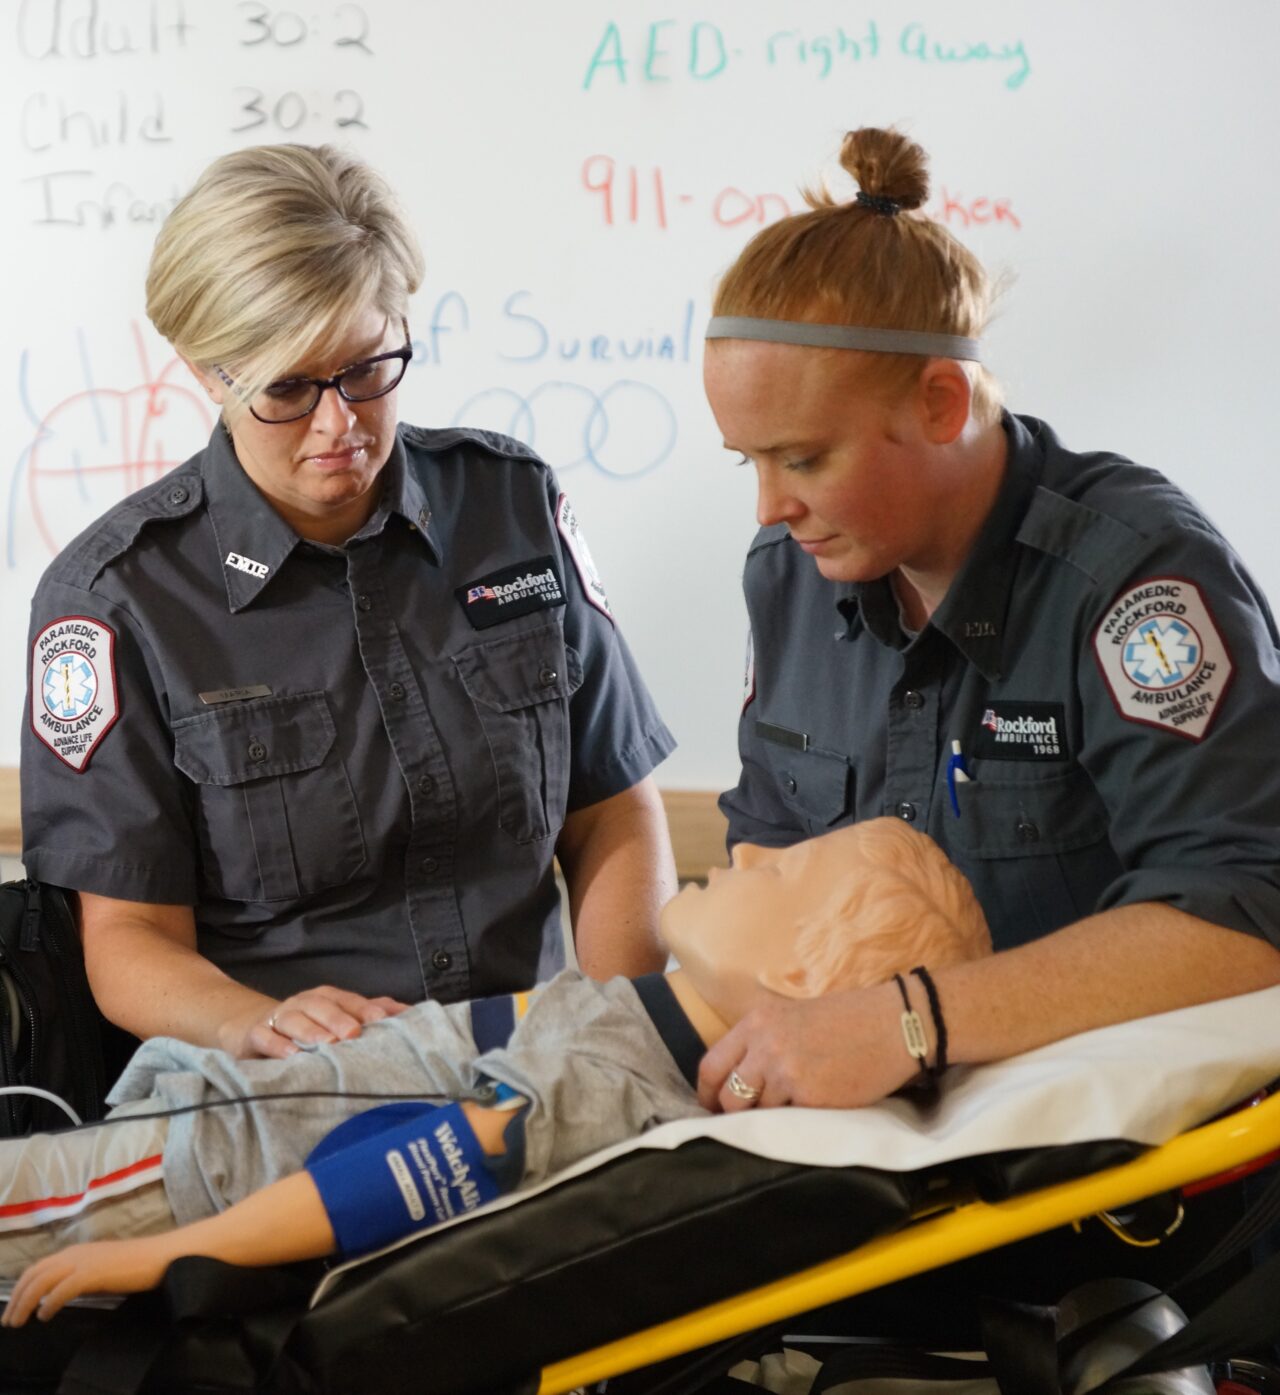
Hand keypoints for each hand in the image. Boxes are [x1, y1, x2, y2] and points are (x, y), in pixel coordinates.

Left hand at [2, 1238, 171, 1325]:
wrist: (161, 1257)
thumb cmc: (136, 1265)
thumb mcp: (101, 1268)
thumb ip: (81, 1277)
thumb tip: (60, 1295)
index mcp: (77, 1251)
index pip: (39, 1268)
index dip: (22, 1288)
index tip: (14, 1308)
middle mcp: (76, 1252)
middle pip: (35, 1273)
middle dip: (17, 1298)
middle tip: (9, 1320)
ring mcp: (84, 1260)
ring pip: (42, 1280)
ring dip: (25, 1303)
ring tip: (19, 1321)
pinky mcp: (93, 1272)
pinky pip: (62, 1289)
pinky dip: (48, 1303)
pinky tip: (45, 1315)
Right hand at [233, 986, 409, 1058]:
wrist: (253, 1029)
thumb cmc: (308, 1027)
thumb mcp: (338, 1019)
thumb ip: (372, 1014)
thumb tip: (411, 1012)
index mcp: (328, 998)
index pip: (350, 1001)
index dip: (366, 1009)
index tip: (384, 1021)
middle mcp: (305, 1003)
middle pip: (323, 1007)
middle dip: (340, 1019)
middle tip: (354, 1034)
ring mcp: (280, 1017)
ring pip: (295, 1019)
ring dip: (311, 1031)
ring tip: (326, 1044)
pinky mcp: (256, 1034)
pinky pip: (265, 1037)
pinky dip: (277, 1044)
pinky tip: (290, 1054)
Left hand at [697, 982, 917, 1112]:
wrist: (894, 1025)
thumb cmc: (848, 1019)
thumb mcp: (792, 1015)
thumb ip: (762, 1041)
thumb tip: (739, 1076)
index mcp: (757, 1022)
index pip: (711, 1065)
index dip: (707, 1093)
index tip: (712, 1107)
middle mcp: (765, 1045)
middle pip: (728, 1096)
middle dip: (733, 1114)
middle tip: (746, 1121)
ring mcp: (787, 1073)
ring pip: (758, 1114)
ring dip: (770, 1118)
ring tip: (791, 1110)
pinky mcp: (812, 1097)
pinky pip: (790, 1121)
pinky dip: (796, 1122)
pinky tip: (813, 1110)